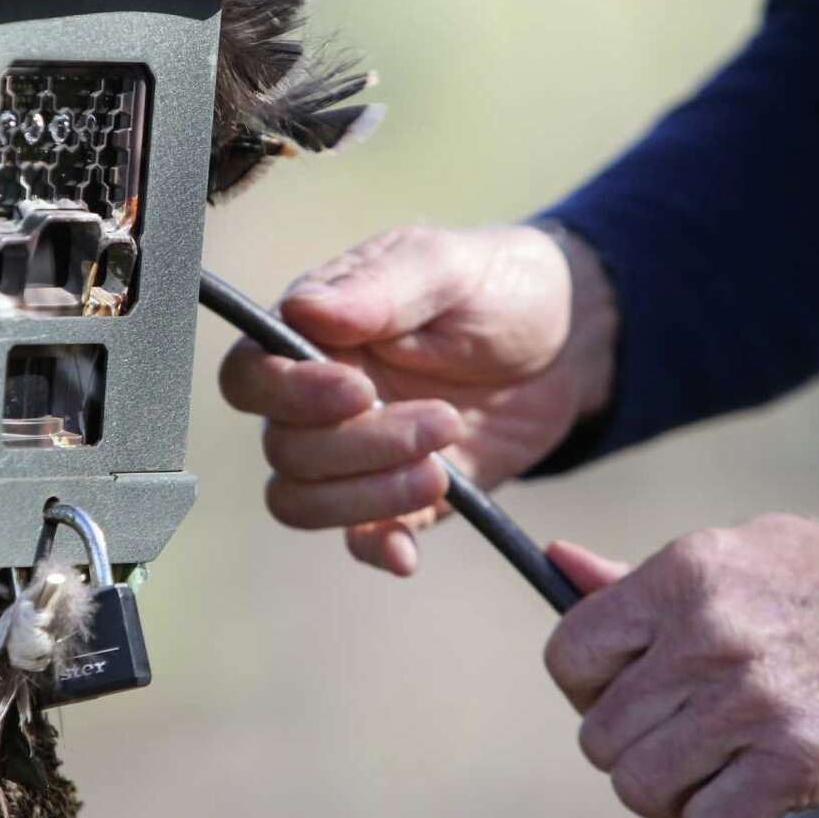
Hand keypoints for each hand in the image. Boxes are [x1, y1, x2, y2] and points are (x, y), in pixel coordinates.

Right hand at [217, 224, 617, 573]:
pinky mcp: (396, 497)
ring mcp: (354, 453)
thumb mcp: (448, 267)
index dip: (287, 393)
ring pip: (303, 500)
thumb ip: (379, 288)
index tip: (359, 389)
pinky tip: (411, 550)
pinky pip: (356, 540)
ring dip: (367, 495)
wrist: (570, 342)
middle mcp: (317, 398)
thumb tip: (302, 309)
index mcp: (313, 333)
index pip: (248, 376)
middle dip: (361, 445)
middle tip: (444, 418)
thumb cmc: (497, 287)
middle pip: (284, 447)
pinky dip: (377, 547)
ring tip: (444, 467)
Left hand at [542, 514, 818, 817]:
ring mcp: (753, 702)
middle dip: (629, 748)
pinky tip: (747, 796)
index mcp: (685, 575)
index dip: (586, 688)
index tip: (620, 695)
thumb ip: (642, 577)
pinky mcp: (800, 763)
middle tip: (675, 740)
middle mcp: (709, 636)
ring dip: (666, 793)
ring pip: (641, 786)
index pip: (571, 653)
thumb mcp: (739, 553)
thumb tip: (557, 564)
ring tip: (707, 772)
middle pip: (601, 734)